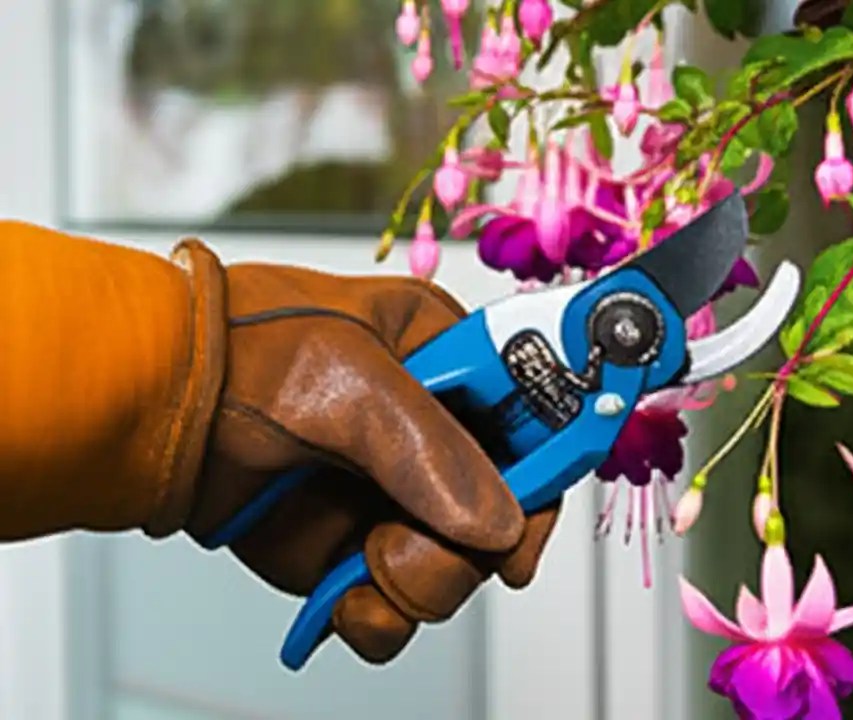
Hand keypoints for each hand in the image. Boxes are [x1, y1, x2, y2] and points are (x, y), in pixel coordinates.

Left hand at [183, 258, 559, 662]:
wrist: (154, 408)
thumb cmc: (244, 351)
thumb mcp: (355, 382)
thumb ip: (434, 452)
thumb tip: (494, 524)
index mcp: (453, 362)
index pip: (538, 424)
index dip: (545, 476)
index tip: (527, 525)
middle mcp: (436, 434)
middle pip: (506, 514)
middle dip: (464, 547)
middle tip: (410, 538)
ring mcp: (397, 496)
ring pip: (459, 571)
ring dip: (414, 582)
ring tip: (361, 556)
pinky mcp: (355, 549)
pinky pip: (399, 608)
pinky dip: (375, 617)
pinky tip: (341, 595)